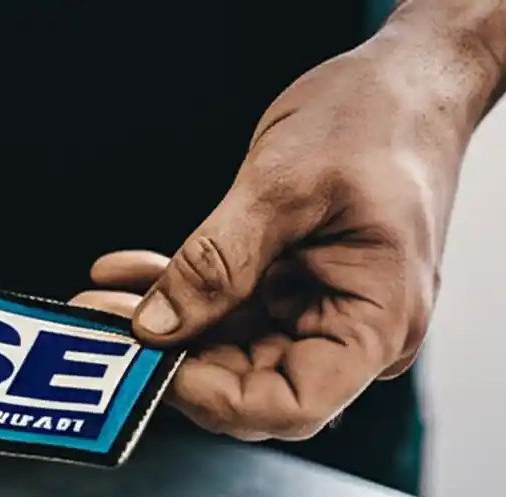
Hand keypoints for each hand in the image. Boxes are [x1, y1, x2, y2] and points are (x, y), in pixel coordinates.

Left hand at [73, 37, 476, 440]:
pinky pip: (225, 310)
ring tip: (101, 295)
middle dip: (169, 357)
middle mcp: (351, 331)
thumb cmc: (375, 120)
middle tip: (98, 322)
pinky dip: (176, 293)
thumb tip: (155, 326)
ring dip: (162, 324)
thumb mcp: (285, 185)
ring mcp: (319, 312)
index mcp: (378, 322)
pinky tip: (126, 273)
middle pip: (250, 384)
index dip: (213, 397)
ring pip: (226, 349)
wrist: (407, 79)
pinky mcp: (291, 288)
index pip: (290, 407)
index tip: (148, 359)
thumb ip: (219, 261)